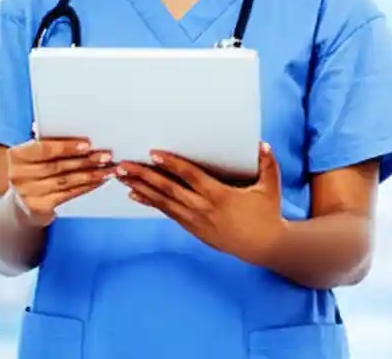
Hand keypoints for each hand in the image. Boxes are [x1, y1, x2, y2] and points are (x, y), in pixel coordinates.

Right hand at [7, 137, 113, 227]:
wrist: (20, 199)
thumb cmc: (30, 168)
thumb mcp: (31, 153)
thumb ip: (46, 141)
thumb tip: (71, 129)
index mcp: (16, 156)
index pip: (43, 149)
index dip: (65, 147)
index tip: (87, 144)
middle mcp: (19, 176)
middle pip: (57, 167)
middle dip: (84, 160)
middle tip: (105, 156)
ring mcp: (29, 194)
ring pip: (65, 182)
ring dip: (90, 175)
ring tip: (108, 169)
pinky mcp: (41, 207)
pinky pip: (68, 194)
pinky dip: (86, 187)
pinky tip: (99, 180)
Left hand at [116, 142, 285, 264]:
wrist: (263, 248)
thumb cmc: (266, 214)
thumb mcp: (270, 188)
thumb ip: (267, 164)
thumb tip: (263, 143)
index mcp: (219, 195)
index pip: (190, 176)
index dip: (171, 164)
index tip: (153, 153)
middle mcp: (203, 208)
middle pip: (168, 189)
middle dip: (144, 176)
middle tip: (123, 165)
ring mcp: (195, 219)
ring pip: (163, 201)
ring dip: (140, 187)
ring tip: (121, 176)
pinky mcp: (192, 228)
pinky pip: (167, 212)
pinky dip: (150, 202)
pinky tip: (135, 194)